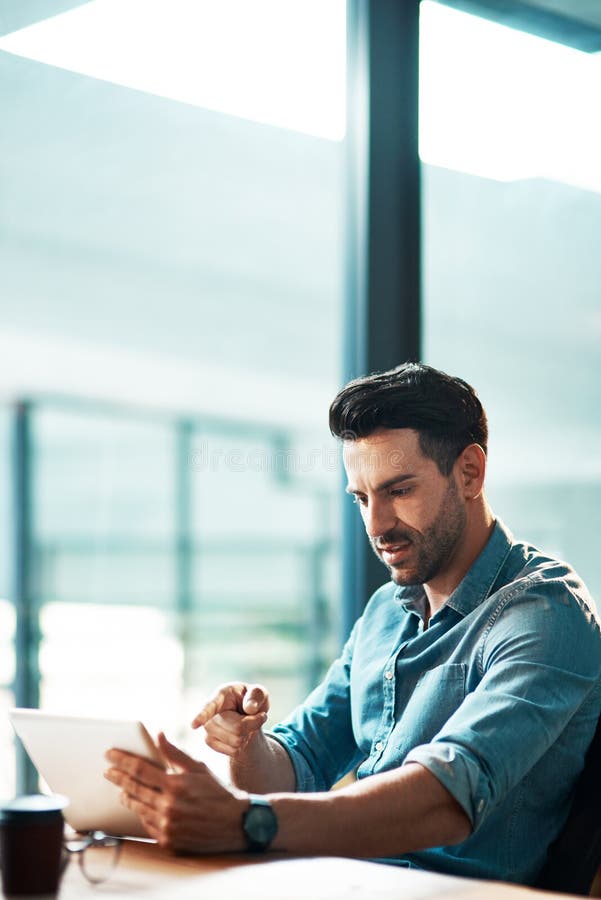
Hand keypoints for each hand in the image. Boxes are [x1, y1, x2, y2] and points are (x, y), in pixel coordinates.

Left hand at [104, 733, 247, 852]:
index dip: (122, 761)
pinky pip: (147, 824)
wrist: (235, 825)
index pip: (139, 769)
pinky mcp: (168, 841)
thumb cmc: (218, 793)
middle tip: (108, 771)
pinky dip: (142, 813)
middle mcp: (168, 807)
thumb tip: (158, 735)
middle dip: (118, 777)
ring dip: (127, 796)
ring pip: (137, 808)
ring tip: (122, 788)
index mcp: (175, 785)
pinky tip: (141, 806)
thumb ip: (175, 753)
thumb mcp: (199, 768)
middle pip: (133, 789)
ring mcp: (166, 826)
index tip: (110, 754)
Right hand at [191, 682, 268, 757]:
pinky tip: (241, 734)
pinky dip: (243, 744)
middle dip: (253, 724)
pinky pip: (234, 750)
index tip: (193, 725)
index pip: (209, 706)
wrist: (244, 715)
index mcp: (220, 695)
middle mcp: (210, 713)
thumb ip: (256, 695)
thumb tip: (250, 708)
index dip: (201, 715)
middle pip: (237, 728)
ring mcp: (208, 729)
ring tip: (248, 723)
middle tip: (259, 715)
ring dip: (249, 734)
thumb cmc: (251, 700)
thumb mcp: (259, 693)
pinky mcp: (210, 742)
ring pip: (236, 741)